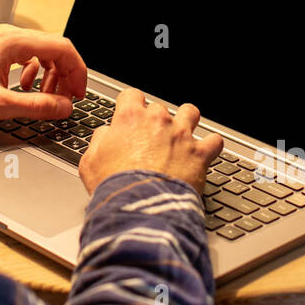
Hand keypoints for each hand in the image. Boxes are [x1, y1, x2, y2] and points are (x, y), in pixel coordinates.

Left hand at [0, 24, 87, 123]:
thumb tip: (64, 107)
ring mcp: (2, 40)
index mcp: (14, 42)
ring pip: (41, 52)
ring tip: (45, 96)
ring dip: (50, 74)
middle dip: (65, 75)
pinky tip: (24, 87)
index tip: (79, 93)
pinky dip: (34, 71)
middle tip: (66, 99)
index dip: (77, 72)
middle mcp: (10, 35)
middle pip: (54, 49)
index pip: (62, 48)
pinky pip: (26, 55)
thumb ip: (37, 106)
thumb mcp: (0, 104)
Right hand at [78, 89, 222, 195]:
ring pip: (190, 113)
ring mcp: (181, 135)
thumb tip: (105, 134)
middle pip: (159, 108)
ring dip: (186, 121)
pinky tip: (205, 152)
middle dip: (155, 121)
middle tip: (150, 139)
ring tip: (181, 135)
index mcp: (130, 118)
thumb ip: (99, 140)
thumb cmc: (114, 186)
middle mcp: (158, 121)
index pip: (131, 95)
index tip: (130, 114)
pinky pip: (215, 141)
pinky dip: (211, 145)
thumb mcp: (90, 161)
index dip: (130, 105)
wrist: (139, 209)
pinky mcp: (200, 154)